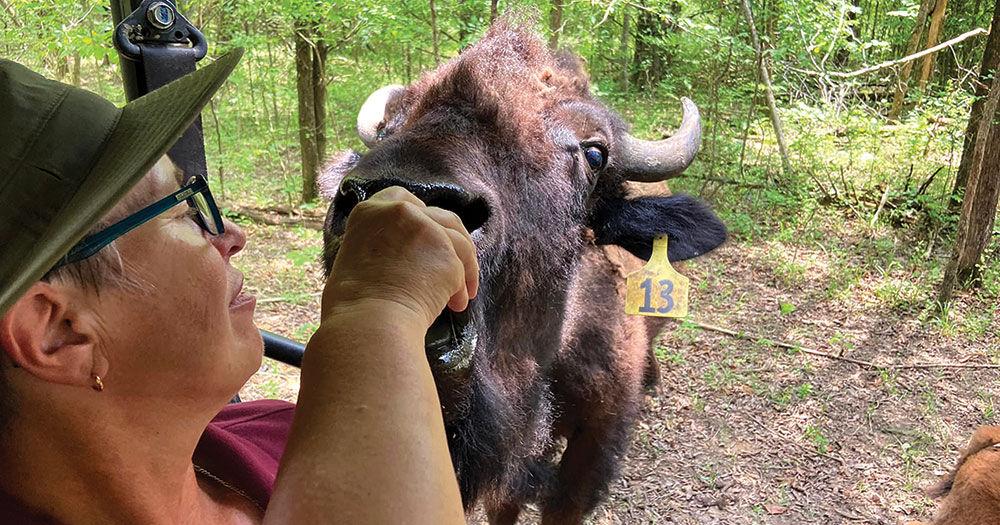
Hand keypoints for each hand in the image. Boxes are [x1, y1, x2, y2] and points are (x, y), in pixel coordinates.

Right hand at [320, 186, 479, 328]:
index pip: (403, 199)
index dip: (421, 216)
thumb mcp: (354, 260)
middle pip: (441, 218)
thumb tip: (397, 260)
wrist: (369, 323)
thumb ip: (378, 247)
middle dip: (451, 242)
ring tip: (460, 296)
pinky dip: (462, 286)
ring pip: (458, 242)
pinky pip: (463, 268)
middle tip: (456, 266)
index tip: (429, 233)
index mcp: (369, 212)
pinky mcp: (447, 253)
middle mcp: (400, 212)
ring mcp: (426, 230)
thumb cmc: (353, 307)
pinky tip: (456, 305)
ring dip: (464, 267)